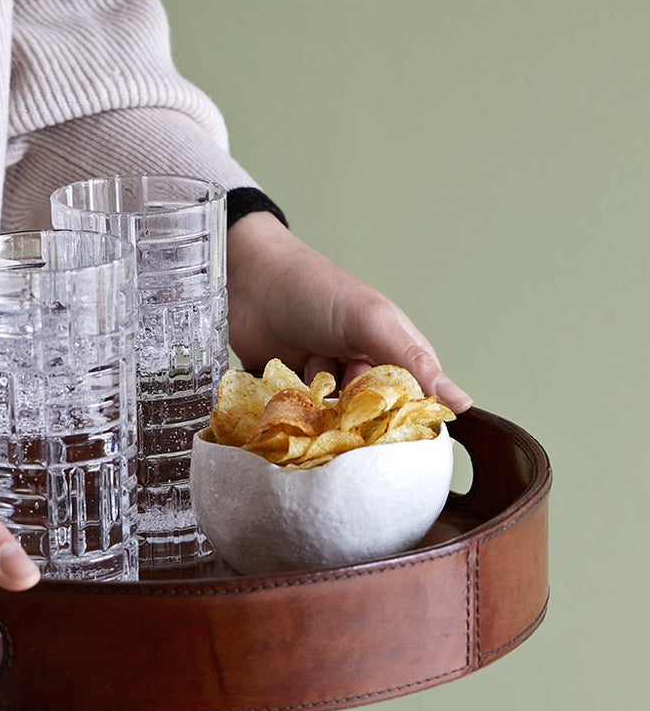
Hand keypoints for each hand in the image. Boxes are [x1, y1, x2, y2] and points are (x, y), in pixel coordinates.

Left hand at [226, 212, 471, 410]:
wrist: (248, 284)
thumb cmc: (315, 292)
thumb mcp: (371, 322)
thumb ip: (413, 362)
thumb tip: (463, 402)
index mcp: (395, 355)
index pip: (416, 405)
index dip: (403, 418)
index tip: (383, 421)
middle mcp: (364, 375)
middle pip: (371, 422)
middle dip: (352, 411)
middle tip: (336, 382)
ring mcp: (328, 388)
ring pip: (333, 426)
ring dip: (319, 406)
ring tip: (309, 368)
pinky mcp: (294, 398)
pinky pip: (301, 423)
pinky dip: (293, 408)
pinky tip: (286, 382)